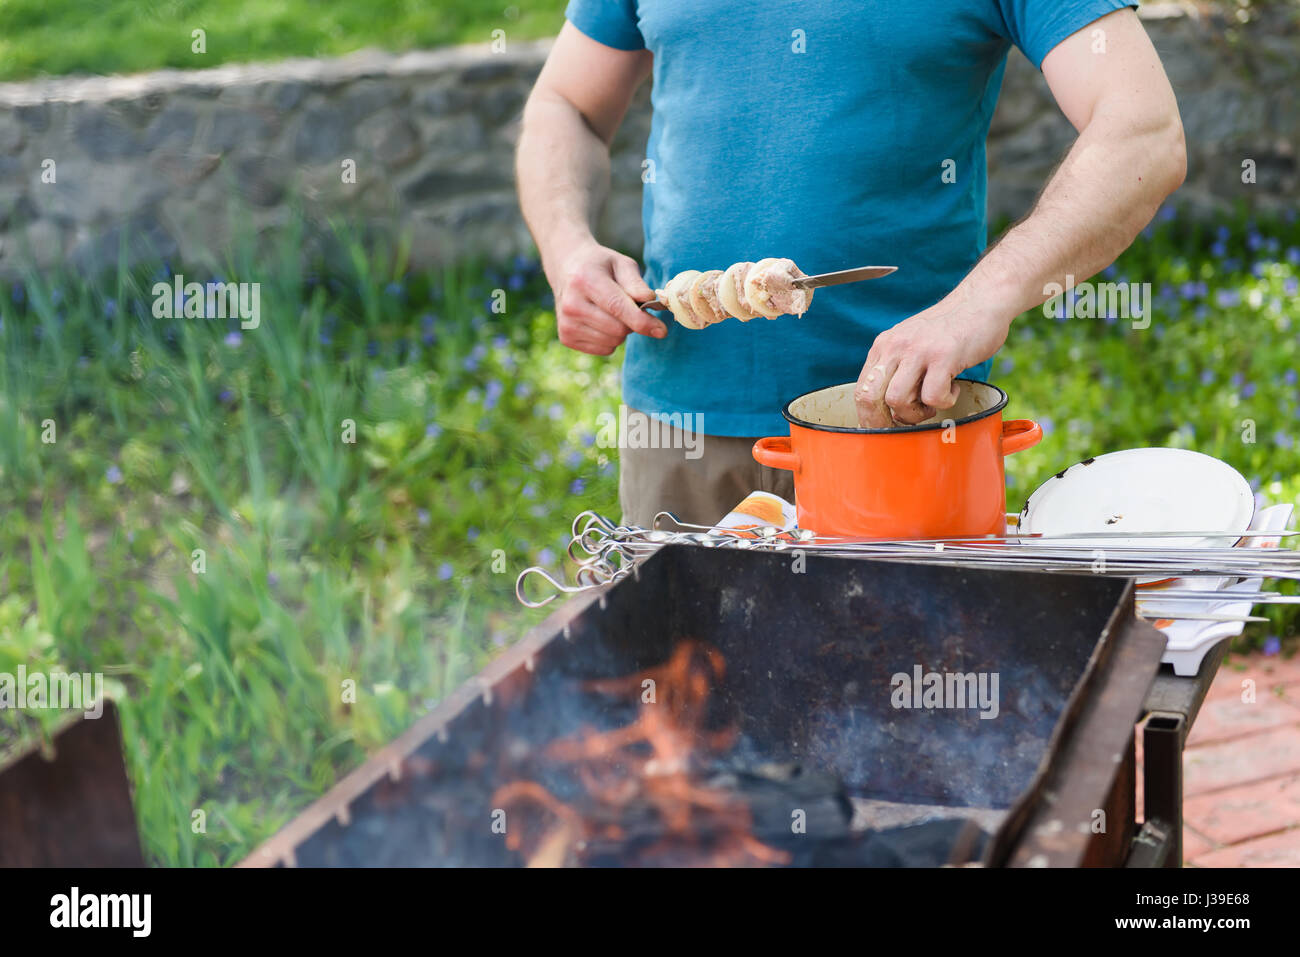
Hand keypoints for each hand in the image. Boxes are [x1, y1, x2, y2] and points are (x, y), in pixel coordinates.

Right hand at [547, 239, 665, 354]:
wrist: (566, 268)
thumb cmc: (600, 266)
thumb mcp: (621, 263)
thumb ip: (636, 283)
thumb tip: (649, 300)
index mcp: (585, 280)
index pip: (617, 308)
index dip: (642, 321)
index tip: (662, 331)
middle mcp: (572, 304)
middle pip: (618, 329)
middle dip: (633, 322)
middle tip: (628, 307)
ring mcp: (566, 323)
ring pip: (613, 342)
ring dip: (621, 331)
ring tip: (611, 311)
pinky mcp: (566, 338)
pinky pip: (604, 349)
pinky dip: (610, 339)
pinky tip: (601, 321)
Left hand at [854, 287, 1011, 427]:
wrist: (981, 300)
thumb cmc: (950, 330)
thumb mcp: (913, 343)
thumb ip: (898, 368)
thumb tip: (887, 409)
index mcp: (884, 345)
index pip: (861, 390)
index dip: (869, 417)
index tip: (883, 428)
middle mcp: (895, 346)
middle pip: (869, 397)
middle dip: (883, 421)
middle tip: (905, 423)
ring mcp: (918, 351)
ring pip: (897, 400)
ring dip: (916, 413)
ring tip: (933, 402)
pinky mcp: (943, 356)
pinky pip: (932, 397)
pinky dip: (944, 402)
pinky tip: (953, 388)